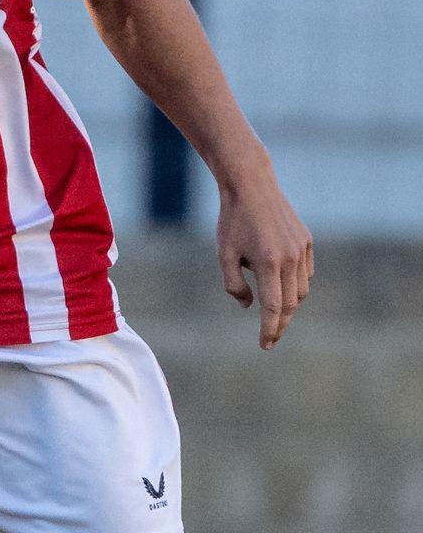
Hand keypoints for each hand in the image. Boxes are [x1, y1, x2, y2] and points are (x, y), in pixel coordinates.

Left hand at [216, 165, 312, 349]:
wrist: (252, 186)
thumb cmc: (232, 221)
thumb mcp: (224, 254)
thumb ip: (234, 285)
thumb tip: (250, 307)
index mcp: (268, 263)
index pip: (273, 308)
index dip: (269, 330)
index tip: (264, 345)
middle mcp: (290, 258)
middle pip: (291, 304)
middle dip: (280, 324)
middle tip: (269, 338)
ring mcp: (302, 249)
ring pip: (301, 290)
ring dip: (289, 304)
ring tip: (273, 311)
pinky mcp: (307, 242)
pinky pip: (305, 273)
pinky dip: (295, 285)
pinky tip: (282, 286)